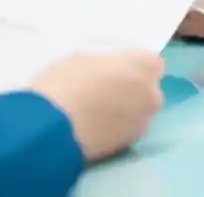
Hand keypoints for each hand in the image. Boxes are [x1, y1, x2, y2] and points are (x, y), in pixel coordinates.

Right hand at [30, 51, 164, 161]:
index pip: (151, 62)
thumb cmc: (66, 82)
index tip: (114, 66)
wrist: (52, 129)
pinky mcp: (126, 146)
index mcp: (144, 67)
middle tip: (103, 87)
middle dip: (131, 87)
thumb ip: (105, 64)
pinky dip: (114, 126)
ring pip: (136, 111)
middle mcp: (151, 95)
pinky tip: (91, 125)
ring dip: (123, 109)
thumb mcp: (82, 57)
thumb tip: (108, 71)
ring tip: (94, 109)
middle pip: (146, 88)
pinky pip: (124, 129)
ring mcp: (141, 123)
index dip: (133, 63)